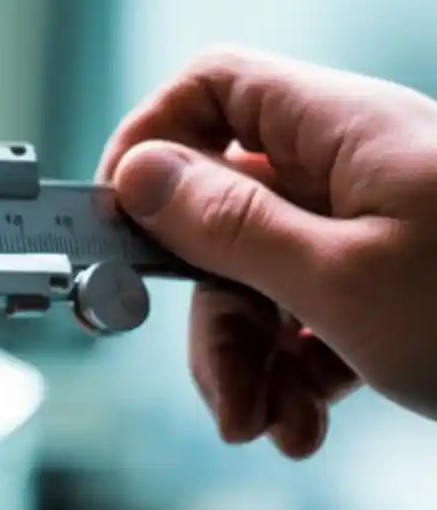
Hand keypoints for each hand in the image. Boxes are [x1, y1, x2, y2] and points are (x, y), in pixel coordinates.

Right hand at [97, 48, 436, 458]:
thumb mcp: (340, 279)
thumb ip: (226, 224)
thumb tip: (140, 175)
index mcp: (342, 132)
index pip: (214, 89)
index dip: (153, 140)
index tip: (121, 215)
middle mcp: (352, 169)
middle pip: (225, 211)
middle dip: (207, 305)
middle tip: (214, 379)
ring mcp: (371, 227)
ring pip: (260, 274)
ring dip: (246, 355)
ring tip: (262, 420)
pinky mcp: (387, 282)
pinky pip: (307, 310)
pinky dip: (291, 369)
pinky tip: (300, 418)